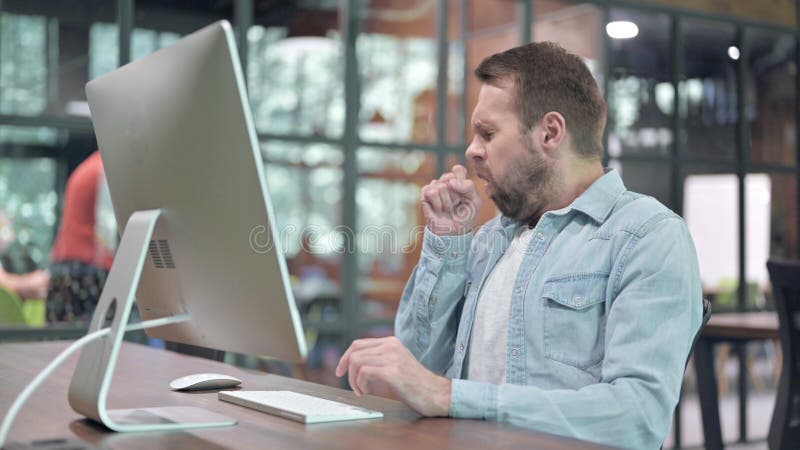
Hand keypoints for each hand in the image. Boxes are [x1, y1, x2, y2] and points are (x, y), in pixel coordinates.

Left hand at [335, 336, 450, 416]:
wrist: (437, 394)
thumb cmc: (415, 384)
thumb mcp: (395, 365)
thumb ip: (378, 361)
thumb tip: (353, 366)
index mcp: (391, 342)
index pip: (358, 344)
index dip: (344, 358)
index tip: (340, 372)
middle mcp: (391, 346)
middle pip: (354, 352)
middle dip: (347, 371)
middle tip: (354, 387)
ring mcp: (393, 357)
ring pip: (357, 361)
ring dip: (354, 380)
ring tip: (361, 391)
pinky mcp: (394, 371)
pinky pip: (365, 372)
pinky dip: (360, 384)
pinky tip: (366, 392)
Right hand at [421, 164, 481, 235]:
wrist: (453, 232)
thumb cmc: (466, 216)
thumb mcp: (476, 202)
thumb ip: (469, 187)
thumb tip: (451, 181)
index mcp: (459, 179)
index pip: (458, 170)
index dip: (462, 183)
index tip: (465, 196)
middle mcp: (446, 181)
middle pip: (450, 178)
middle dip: (455, 196)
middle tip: (456, 205)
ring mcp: (435, 186)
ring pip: (441, 187)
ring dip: (446, 202)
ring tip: (447, 209)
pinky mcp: (425, 194)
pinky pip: (431, 192)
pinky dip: (437, 204)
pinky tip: (439, 209)